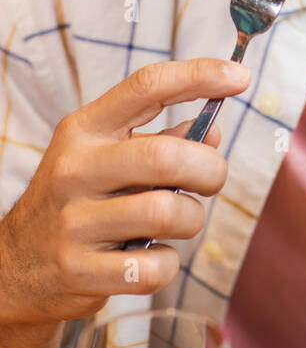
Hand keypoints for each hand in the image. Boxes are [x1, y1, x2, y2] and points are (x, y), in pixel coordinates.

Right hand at [0, 58, 249, 326]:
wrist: (16, 266)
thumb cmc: (79, 201)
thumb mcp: (105, 158)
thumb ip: (161, 141)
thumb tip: (212, 135)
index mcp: (84, 130)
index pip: (145, 87)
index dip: (199, 76)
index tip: (239, 77)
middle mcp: (74, 170)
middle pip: (167, 157)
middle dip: (210, 171)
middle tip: (210, 182)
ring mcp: (73, 222)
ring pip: (169, 213)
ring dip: (191, 219)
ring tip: (176, 222)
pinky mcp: (79, 271)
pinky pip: (155, 267)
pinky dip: (167, 264)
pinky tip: (149, 257)